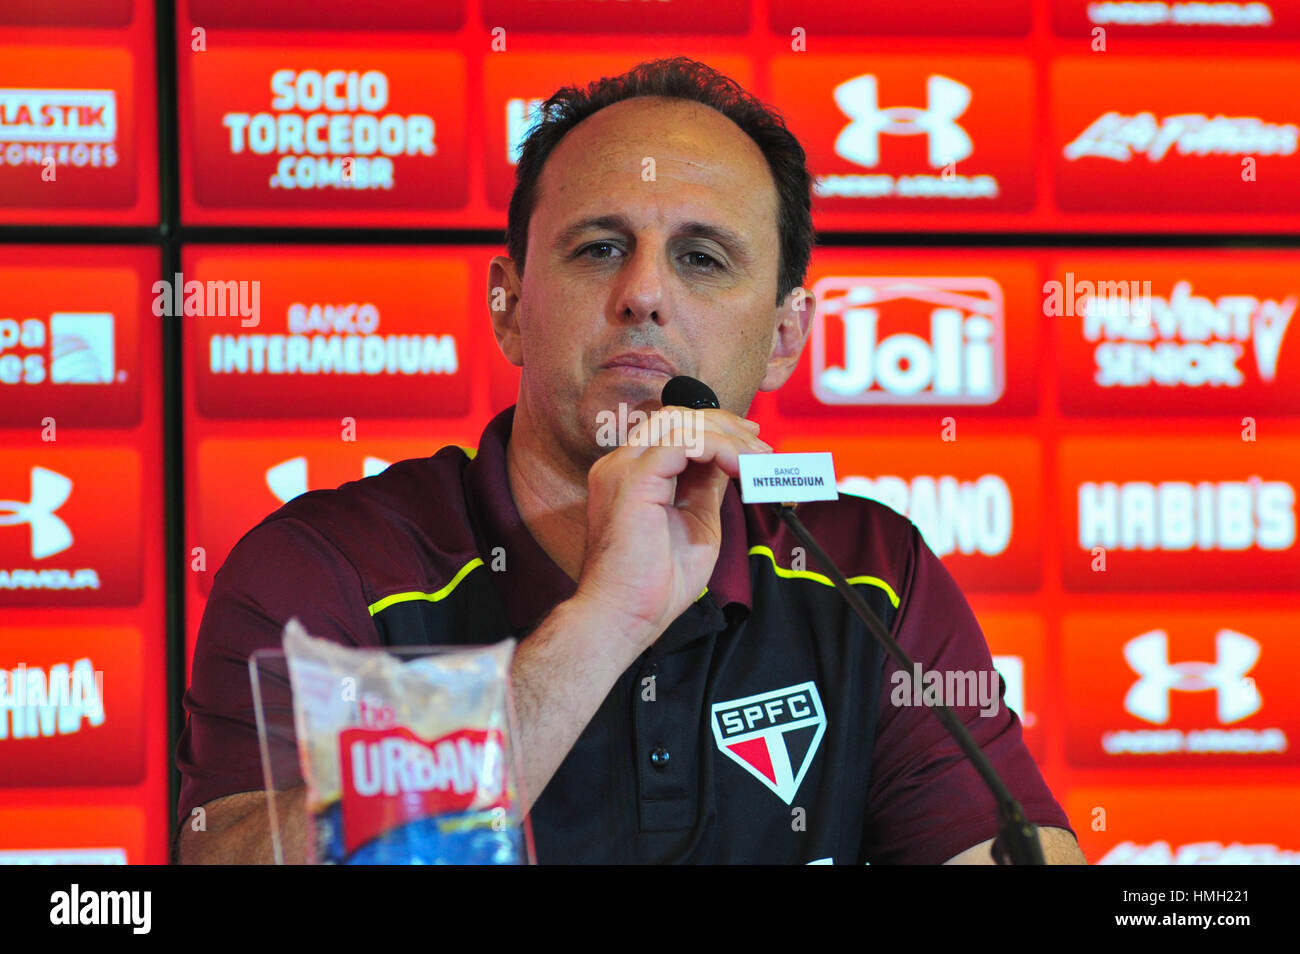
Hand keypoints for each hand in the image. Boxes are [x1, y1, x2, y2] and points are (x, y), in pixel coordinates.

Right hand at [572, 407, 770, 651]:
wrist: (624, 617)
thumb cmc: (654, 584)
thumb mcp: (695, 523)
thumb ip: (705, 487)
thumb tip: (728, 463)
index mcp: (632, 474)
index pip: (675, 431)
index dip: (717, 429)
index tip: (753, 442)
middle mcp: (622, 464)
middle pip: (678, 417)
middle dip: (726, 425)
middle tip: (761, 449)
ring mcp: (623, 469)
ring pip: (681, 423)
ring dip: (727, 437)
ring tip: (756, 461)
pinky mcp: (633, 480)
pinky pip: (683, 442)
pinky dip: (718, 448)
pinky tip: (739, 467)